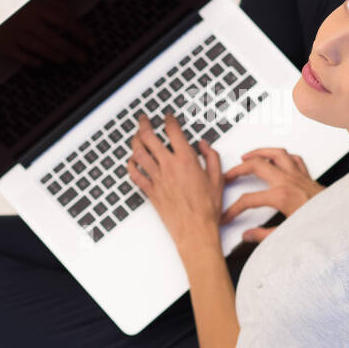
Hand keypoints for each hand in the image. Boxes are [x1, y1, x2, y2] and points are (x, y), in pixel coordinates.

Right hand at [0, 0, 93, 67]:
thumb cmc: (12, 3)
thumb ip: (53, 2)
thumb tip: (73, 8)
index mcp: (36, 6)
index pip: (64, 20)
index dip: (80, 31)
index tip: (91, 39)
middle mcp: (27, 20)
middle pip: (55, 37)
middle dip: (72, 48)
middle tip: (84, 57)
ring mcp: (14, 33)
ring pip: (39, 48)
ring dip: (55, 55)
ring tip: (66, 60)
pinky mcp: (3, 44)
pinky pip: (20, 55)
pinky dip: (31, 60)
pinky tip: (41, 64)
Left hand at [127, 112, 223, 248]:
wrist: (195, 230)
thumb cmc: (207, 209)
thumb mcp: (217, 179)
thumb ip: (211, 158)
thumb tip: (204, 145)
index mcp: (186, 160)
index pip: (172, 131)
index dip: (168, 120)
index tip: (168, 117)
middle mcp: (169, 166)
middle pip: (148, 137)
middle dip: (144, 124)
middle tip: (144, 119)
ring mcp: (157, 178)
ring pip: (138, 153)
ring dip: (135, 141)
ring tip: (136, 135)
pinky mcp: (150, 191)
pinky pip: (134, 175)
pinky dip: (130, 165)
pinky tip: (132, 161)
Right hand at [219, 147, 324, 242]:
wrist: (343, 220)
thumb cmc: (321, 226)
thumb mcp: (288, 235)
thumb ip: (264, 236)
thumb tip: (248, 236)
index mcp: (281, 196)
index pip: (249, 199)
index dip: (234, 208)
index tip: (228, 215)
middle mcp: (289, 181)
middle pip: (257, 165)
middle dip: (239, 168)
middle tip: (229, 175)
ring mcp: (299, 176)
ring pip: (276, 153)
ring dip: (259, 152)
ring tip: (248, 155)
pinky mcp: (308, 176)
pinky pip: (294, 158)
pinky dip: (283, 156)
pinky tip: (277, 158)